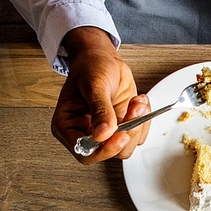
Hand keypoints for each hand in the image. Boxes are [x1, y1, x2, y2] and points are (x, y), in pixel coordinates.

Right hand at [51, 27, 148, 164]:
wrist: (103, 57)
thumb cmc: (90, 66)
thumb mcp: (94, 84)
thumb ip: (99, 110)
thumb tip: (103, 134)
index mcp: (67, 126)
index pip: (84, 152)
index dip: (103, 149)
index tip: (119, 135)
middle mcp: (85, 133)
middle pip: (107, 152)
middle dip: (125, 134)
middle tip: (133, 111)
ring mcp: (105, 132)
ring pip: (125, 147)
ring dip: (137, 126)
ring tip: (137, 103)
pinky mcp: (121, 128)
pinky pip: (137, 136)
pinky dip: (143, 121)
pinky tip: (138, 103)